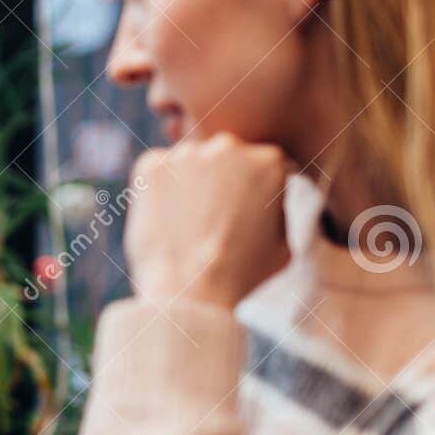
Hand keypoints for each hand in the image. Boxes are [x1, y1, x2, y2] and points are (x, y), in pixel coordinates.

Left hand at [124, 134, 290, 308]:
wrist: (192, 288)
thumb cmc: (242, 274)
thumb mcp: (283, 243)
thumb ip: (277, 212)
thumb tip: (269, 203)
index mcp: (270, 159)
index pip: (257, 166)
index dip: (246, 194)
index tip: (236, 218)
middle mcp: (229, 145)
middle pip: (221, 159)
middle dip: (216, 182)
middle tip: (206, 221)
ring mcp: (187, 152)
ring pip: (186, 163)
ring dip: (185, 184)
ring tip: (182, 225)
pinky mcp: (151, 164)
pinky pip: (154, 171)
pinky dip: (154, 190)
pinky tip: (161, 220)